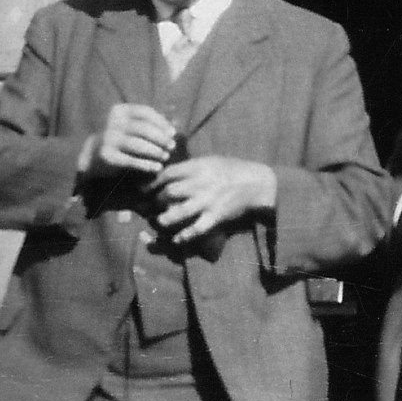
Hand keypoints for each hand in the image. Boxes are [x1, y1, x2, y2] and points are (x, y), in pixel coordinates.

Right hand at [85, 104, 175, 176]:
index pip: (145, 112)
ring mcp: (109, 139)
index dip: (161, 122)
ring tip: (165, 156)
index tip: (172, 133)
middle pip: (144, 128)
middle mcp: (113, 123)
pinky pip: (131, 161)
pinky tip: (157, 167)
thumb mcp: (128, 124)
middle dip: (161, 138)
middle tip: (172, 146)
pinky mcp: (108, 156)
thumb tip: (174, 125)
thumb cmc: (118, 138)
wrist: (92, 154)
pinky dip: (146, 164)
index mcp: (120, 110)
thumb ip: (147, 123)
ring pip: (138, 145)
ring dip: (155, 151)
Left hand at [152, 155, 276, 243]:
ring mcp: (206, 201)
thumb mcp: (210, 161)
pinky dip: (183, 237)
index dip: (152, 182)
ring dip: (164, 219)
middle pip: (167, 193)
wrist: (258, 183)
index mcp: (197, 167)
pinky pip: (195, 229)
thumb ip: (190, 167)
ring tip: (160, 221)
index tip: (144, 189)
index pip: (166, 174)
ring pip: (176, 212)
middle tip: (152, 206)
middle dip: (156, 201)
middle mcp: (199, 184)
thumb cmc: (233, 170)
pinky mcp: (215, 216)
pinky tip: (177, 239)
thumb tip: (168, 172)